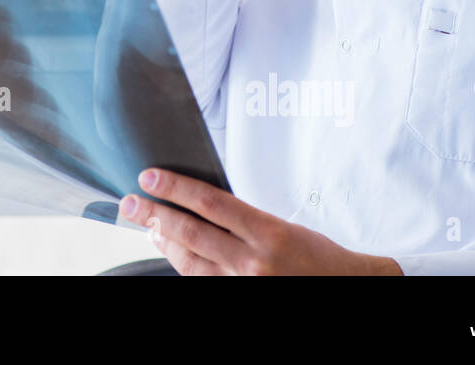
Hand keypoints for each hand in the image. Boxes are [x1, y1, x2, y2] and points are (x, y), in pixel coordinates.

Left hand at [119, 168, 401, 275]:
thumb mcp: (283, 224)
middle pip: (191, 233)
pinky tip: (170, 249)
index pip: (210, 203)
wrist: (344, 286)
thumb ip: (241, 216)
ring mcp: (244, 285)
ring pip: (189, 262)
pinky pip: (200, 280)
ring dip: (162, 240)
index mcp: (267, 233)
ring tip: (145, 224)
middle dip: (154, 214)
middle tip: (130, 201)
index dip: (175, 187)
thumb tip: (197, 201)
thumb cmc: (316, 254)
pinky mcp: (239, 297)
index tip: (150, 176)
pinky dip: (181, 263)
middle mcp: (253, 262)